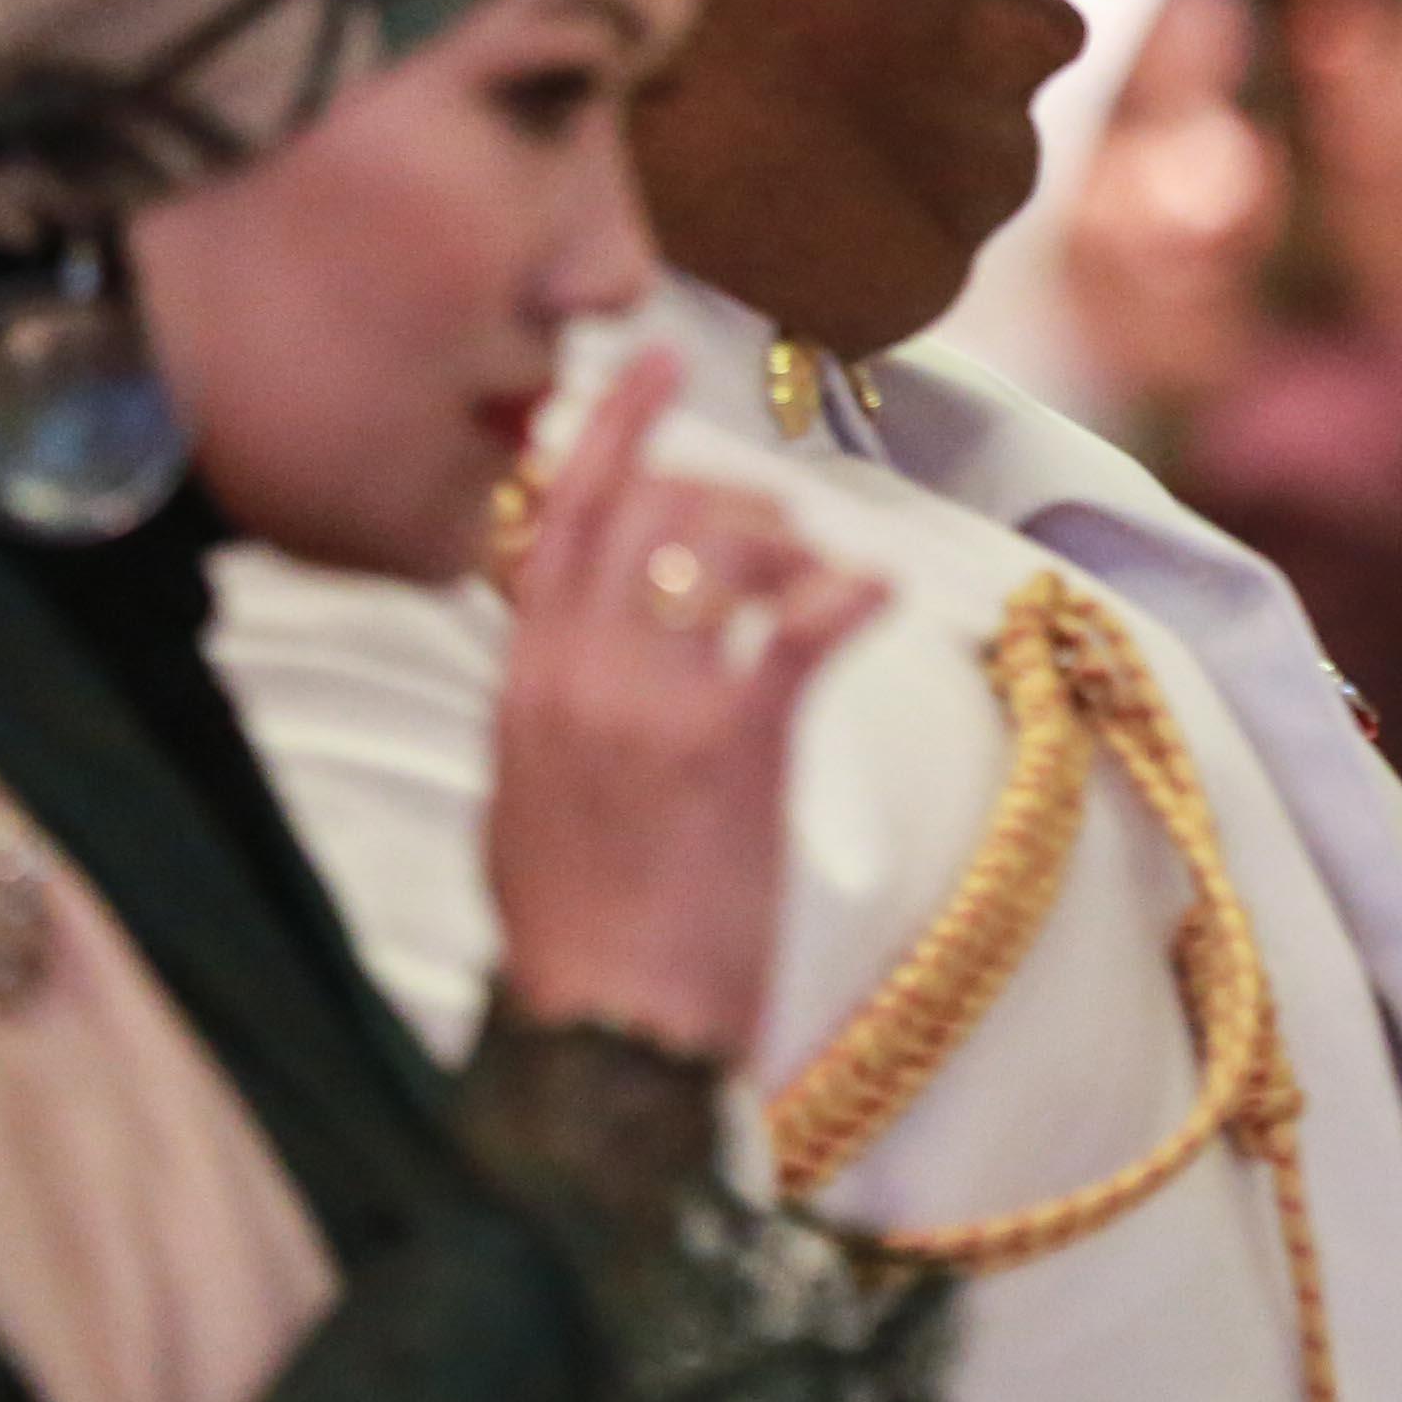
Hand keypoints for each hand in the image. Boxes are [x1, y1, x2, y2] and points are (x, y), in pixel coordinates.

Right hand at [483, 353, 886, 1060]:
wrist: (606, 1039)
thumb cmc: (577, 939)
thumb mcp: (525, 802)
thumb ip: (548, 709)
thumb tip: (574, 648)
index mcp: (522, 682)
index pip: (560, 517)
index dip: (610, 427)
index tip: (649, 363)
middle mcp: (577, 673)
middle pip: (646, 510)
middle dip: (715, 477)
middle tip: (774, 502)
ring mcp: (652, 705)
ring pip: (722, 553)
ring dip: (788, 543)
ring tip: (821, 578)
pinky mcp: (734, 749)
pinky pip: (799, 632)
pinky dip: (847, 596)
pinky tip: (879, 594)